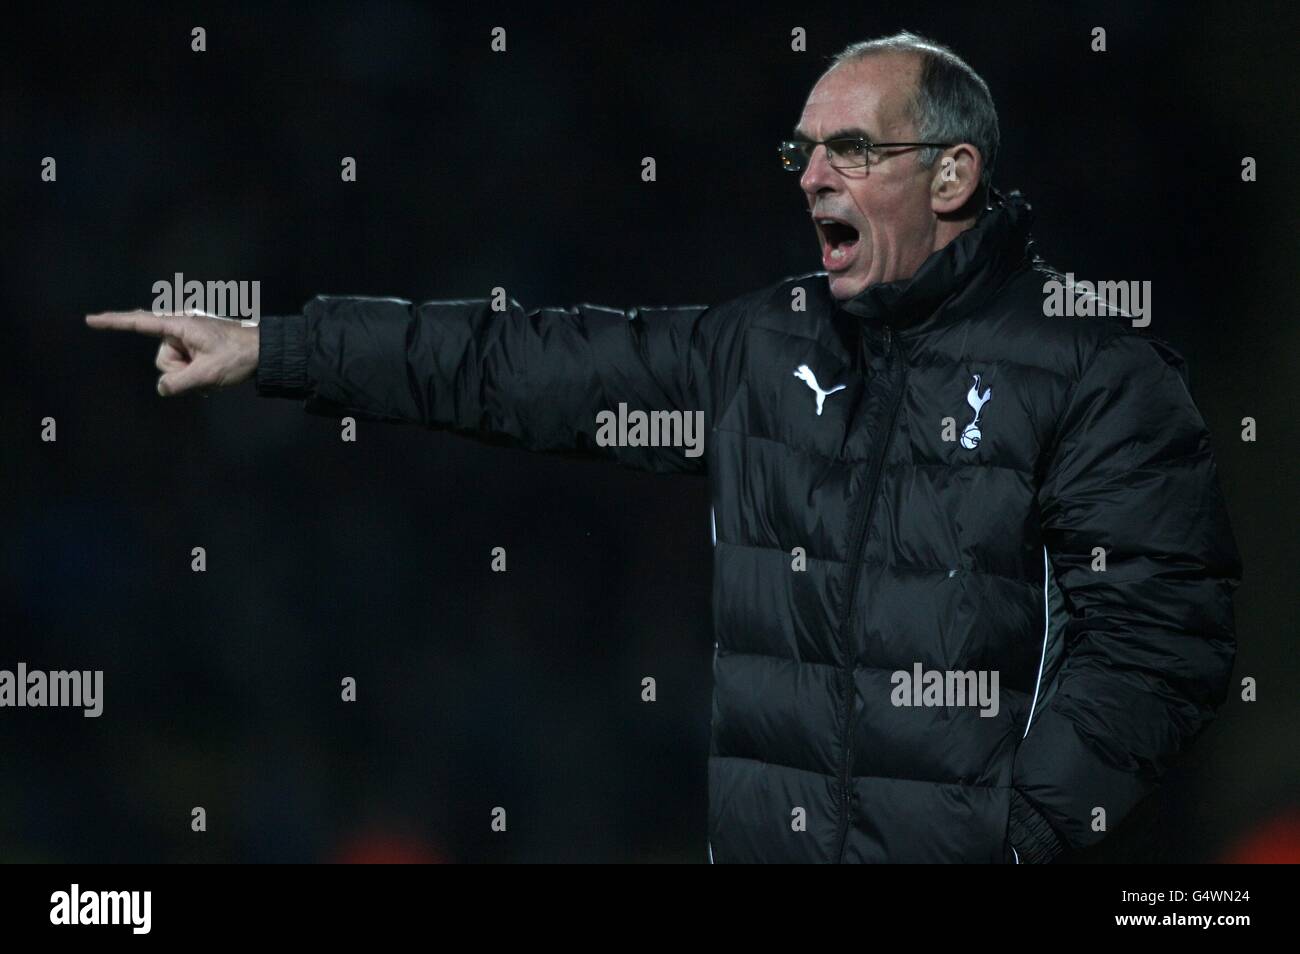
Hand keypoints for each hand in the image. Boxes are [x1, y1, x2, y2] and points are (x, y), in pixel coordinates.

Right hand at [85, 310, 259, 396]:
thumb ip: (179, 383)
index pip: (140, 323)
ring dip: (191, 375)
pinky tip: (213, 378)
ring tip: (214, 373)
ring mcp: (190, 339)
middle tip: (207, 372)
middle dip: (180, 372)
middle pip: (162, 359)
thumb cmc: (239, 356)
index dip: (114, 323)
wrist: (266, 352)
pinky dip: (195, 376)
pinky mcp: (197, 348)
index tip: (90, 320)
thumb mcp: (208, 374)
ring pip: (174, 367)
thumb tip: (162, 388)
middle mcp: (181, 329)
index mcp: (181, 326)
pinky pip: (185, 367)